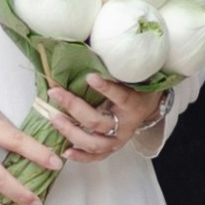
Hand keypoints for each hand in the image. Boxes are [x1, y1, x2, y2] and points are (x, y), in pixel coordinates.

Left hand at [36, 70, 165, 164]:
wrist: (150, 107)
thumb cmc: (136, 87)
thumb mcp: (129, 76)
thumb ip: (111, 68)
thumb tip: (85, 47)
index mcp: (133, 103)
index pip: (120, 96)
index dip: (105, 88)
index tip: (89, 76)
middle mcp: (126, 124)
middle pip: (98, 121)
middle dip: (74, 107)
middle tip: (55, 93)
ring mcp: (119, 139)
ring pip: (94, 142)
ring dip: (71, 132)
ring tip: (55, 119)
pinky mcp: (113, 149)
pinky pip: (96, 157)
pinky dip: (81, 157)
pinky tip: (66, 152)